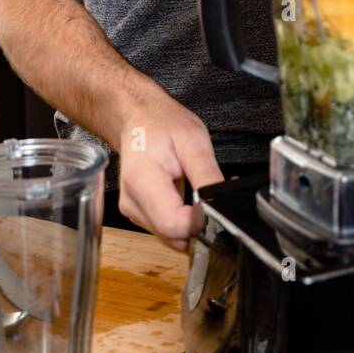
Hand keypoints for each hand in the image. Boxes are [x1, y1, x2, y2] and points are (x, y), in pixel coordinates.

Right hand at [117, 85, 223, 251]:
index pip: (174, 225)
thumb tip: (221, 204)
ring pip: (171, 235)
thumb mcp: (194, 141)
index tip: (216, 201)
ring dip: (191, 220)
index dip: (201, 221)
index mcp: (141, 181)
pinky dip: (181, 218)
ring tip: (197, 189)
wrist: (138, 117)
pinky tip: (186, 197)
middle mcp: (132, 202)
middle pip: (173, 235)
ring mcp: (132, 210)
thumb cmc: (162, 123)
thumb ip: (207, 176)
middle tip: (211, 192)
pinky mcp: (138, 213)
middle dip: (199, 221)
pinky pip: (166, 227)